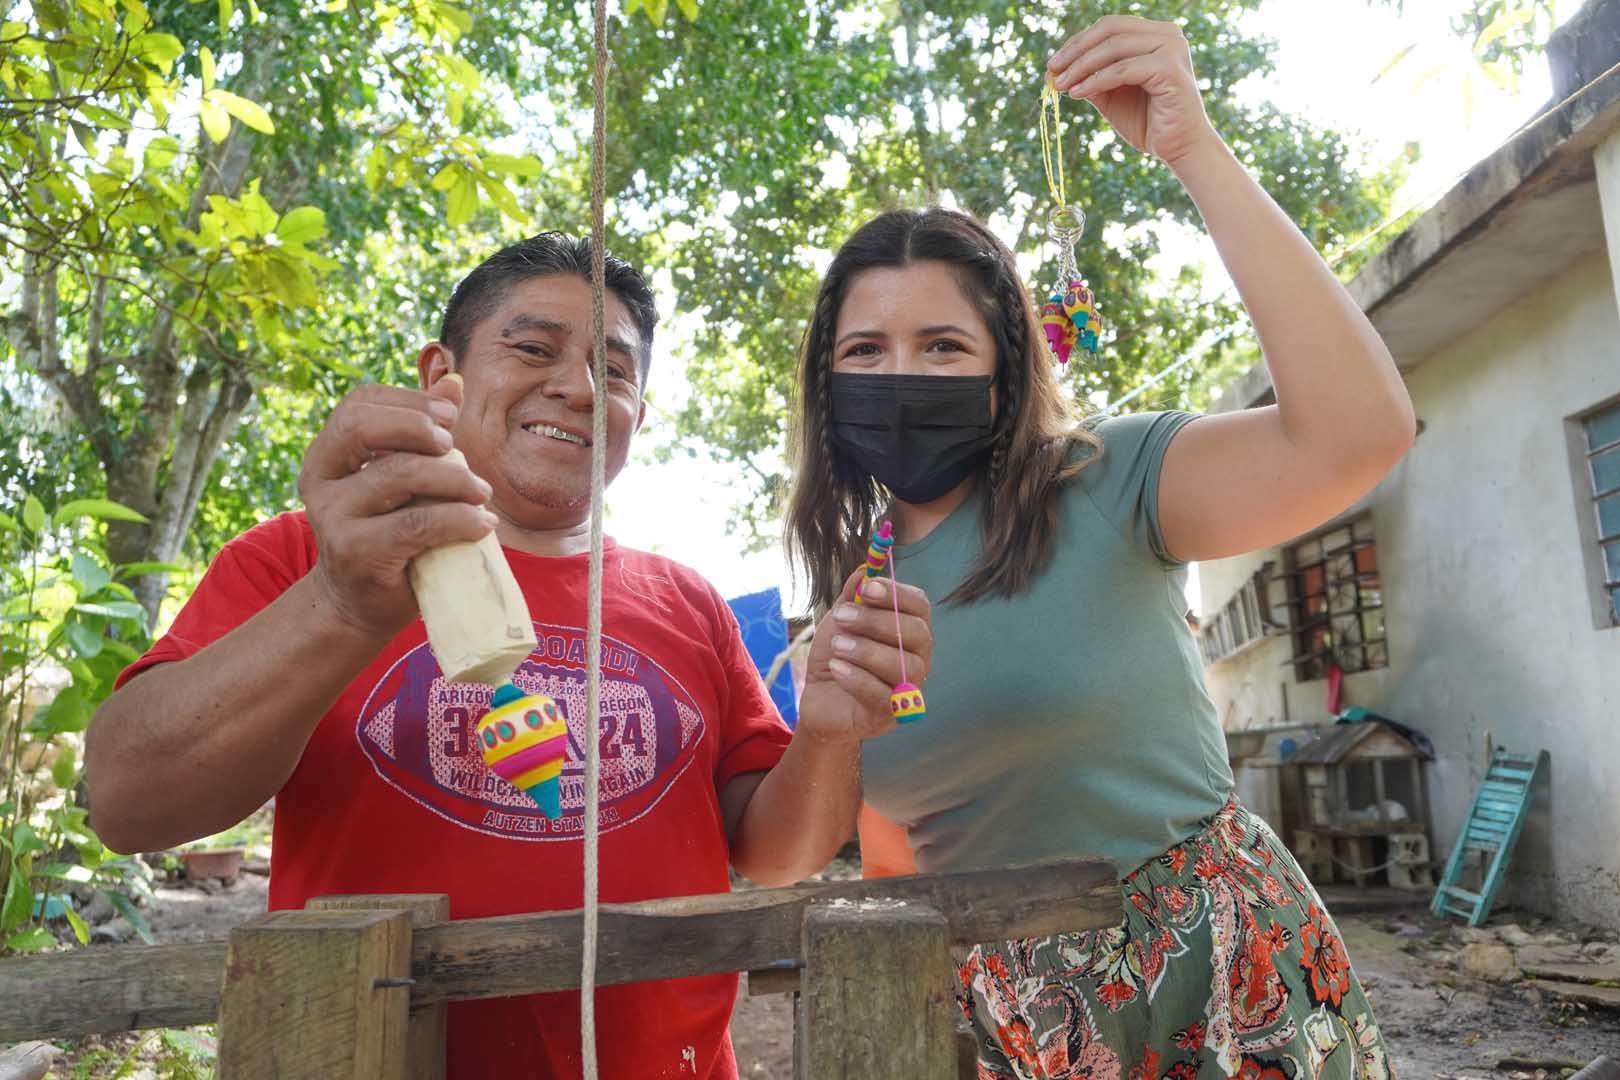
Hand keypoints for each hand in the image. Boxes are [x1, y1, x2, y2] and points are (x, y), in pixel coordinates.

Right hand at [298, 376, 496, 636]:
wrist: (361, 603)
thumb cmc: (390, 534)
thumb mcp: (404, 480)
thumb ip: (423, 433)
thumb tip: (454, 380)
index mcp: (327, 454)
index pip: (359, 403)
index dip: (408, 400)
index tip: (449, 416)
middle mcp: (320, 480)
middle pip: (362, 427)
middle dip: (417, 425)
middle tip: (455, 445)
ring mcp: (333, 517)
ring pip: (398, 474)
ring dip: (453, 477)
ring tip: (482, 493)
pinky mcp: (357, 552)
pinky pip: (417, 523)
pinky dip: (459, 519)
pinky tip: (482, 524)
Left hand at [796, 569, 932, 744]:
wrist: (818, 701)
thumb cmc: (838, 657)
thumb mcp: (840, 622)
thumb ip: (852, 597)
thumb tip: (865, 570)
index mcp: (909, 630)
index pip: (920, 606)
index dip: (896, 593)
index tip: (866, 588)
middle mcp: (917, 659)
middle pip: (915, 634)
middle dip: (876, 621)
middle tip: (841, 616)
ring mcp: (907, 689)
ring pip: (903, 666)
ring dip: (865, 651)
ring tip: (837, 646)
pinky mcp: (889, 716)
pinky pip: (883, 696)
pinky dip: (857, 679)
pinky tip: (836, 668)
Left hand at [1048, 15, 1219, 171]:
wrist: (1180, 149)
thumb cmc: (1148, 122)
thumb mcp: (1112, 96)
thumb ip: (1091, 78)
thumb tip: (1057, 69)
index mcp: (1156, 34)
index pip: (1109, 27)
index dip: (1077, 42)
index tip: (1053, 64)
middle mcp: (1168, 34)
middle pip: (1110, 29)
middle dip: (1075, 50)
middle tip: (1051, 70)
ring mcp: (1171, 48)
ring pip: (1113, 47)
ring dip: (1081, 66)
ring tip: (1059, 85)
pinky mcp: (1170, 68)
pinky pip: (1121, 70)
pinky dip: (1095, 80)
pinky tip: (1077, 93)